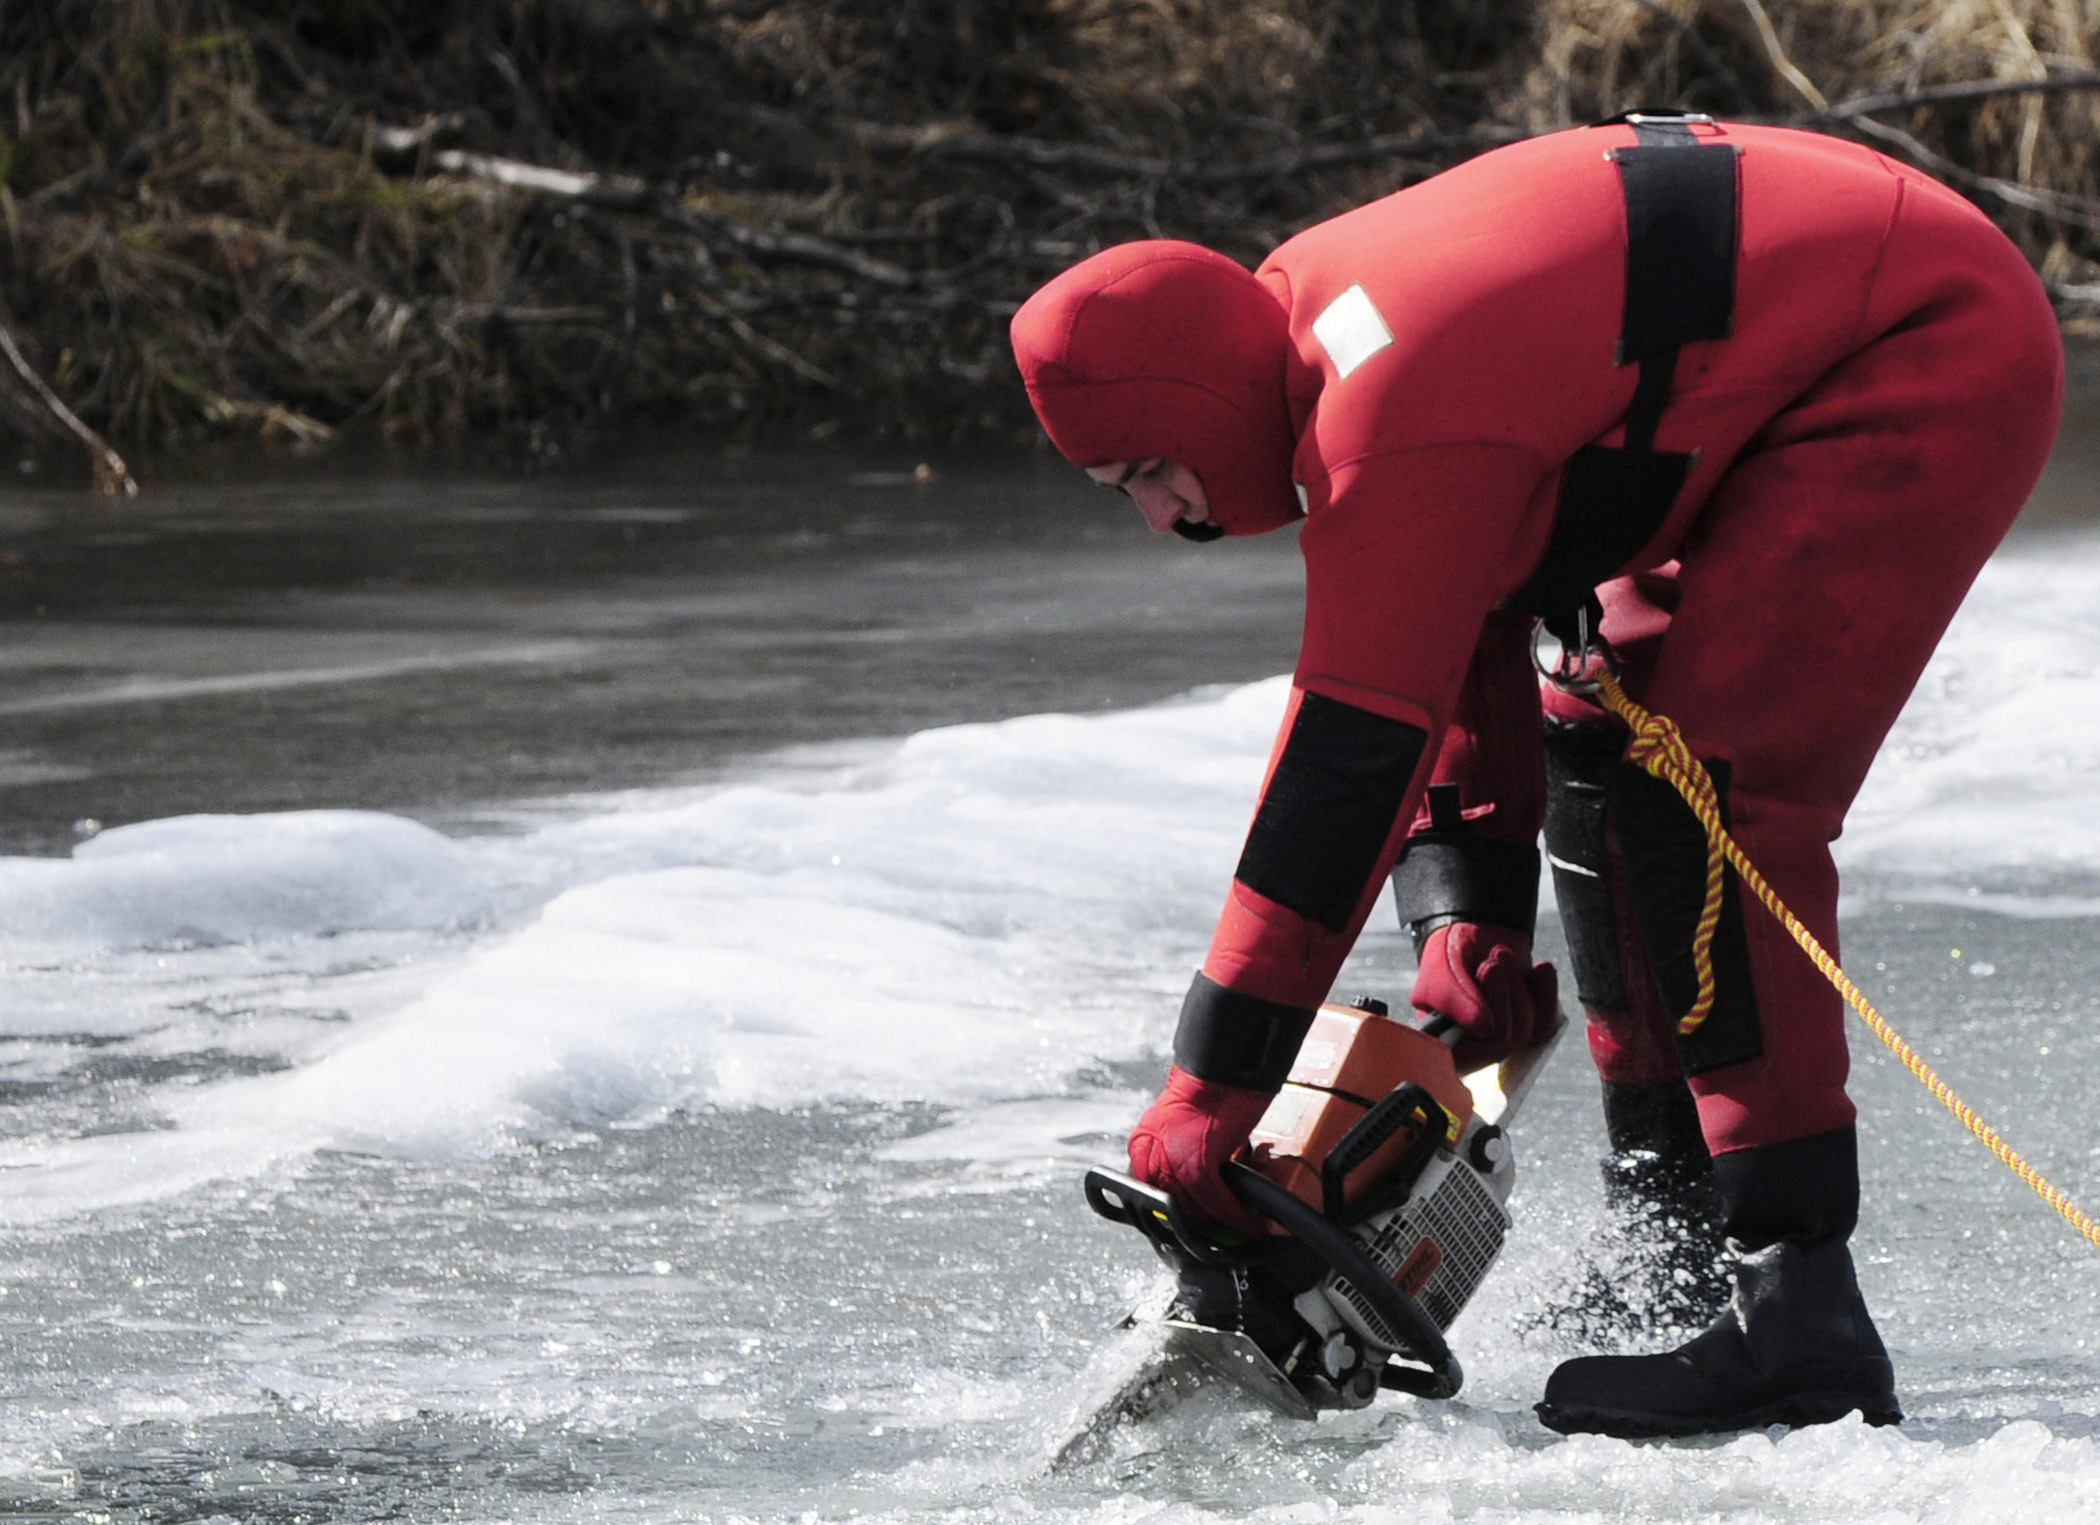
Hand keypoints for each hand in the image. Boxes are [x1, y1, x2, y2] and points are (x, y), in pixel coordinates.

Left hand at [1126, 1066, 1274, 1235]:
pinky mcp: (1197, 1164)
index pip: (1153, 1190)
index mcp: (1143, 1142)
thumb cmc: (1211, 1090)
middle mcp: (1151, 1152)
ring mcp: (1171, 1160)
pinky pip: (1216, 1201)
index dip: (1180, 1207)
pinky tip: (1250, 1221)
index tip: (1200, 1216)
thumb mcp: (1183, 1125)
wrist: (1223, 1068)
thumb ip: (1179, 1151)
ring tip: (1243, 1223)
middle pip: (1172, 1203)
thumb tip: (1198, 1180)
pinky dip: (1235, 1215)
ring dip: (1221, 1219)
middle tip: (1224, 1222)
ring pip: (1194, 1207)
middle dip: (1200, 1216)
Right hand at [1411, 922, 1557, 1071]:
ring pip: (1527, 1029)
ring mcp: (1506, 1034)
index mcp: (1444, 1040)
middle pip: (1503, 1040)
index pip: (1465, 1062)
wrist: (1477, 925)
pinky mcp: (1532, 1022)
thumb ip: (1454, 1001)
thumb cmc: (1449, 952)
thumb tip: (1486, 1030)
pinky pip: (1548, 1018)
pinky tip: (1537, 967)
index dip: (1478, 1043)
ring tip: (1501, 957)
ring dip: (1517, 984)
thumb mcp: (1440, 972)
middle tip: (1488, 965)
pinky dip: (1546, 987)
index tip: (1483, 1015)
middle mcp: (1476, 1045)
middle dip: (1500, 994)